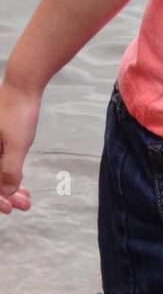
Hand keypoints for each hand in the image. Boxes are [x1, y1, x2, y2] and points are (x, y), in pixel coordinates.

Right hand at [0, 78, 41, 213]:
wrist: (23, 84)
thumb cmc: (18, 112)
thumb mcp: (16, 145)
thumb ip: (10, 170)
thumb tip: (7, 193)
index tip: (10, 209)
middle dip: (4, 195)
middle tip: (24, 205)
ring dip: (9, 187)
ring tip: (27, 199)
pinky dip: (9, 174)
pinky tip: (22, 185)